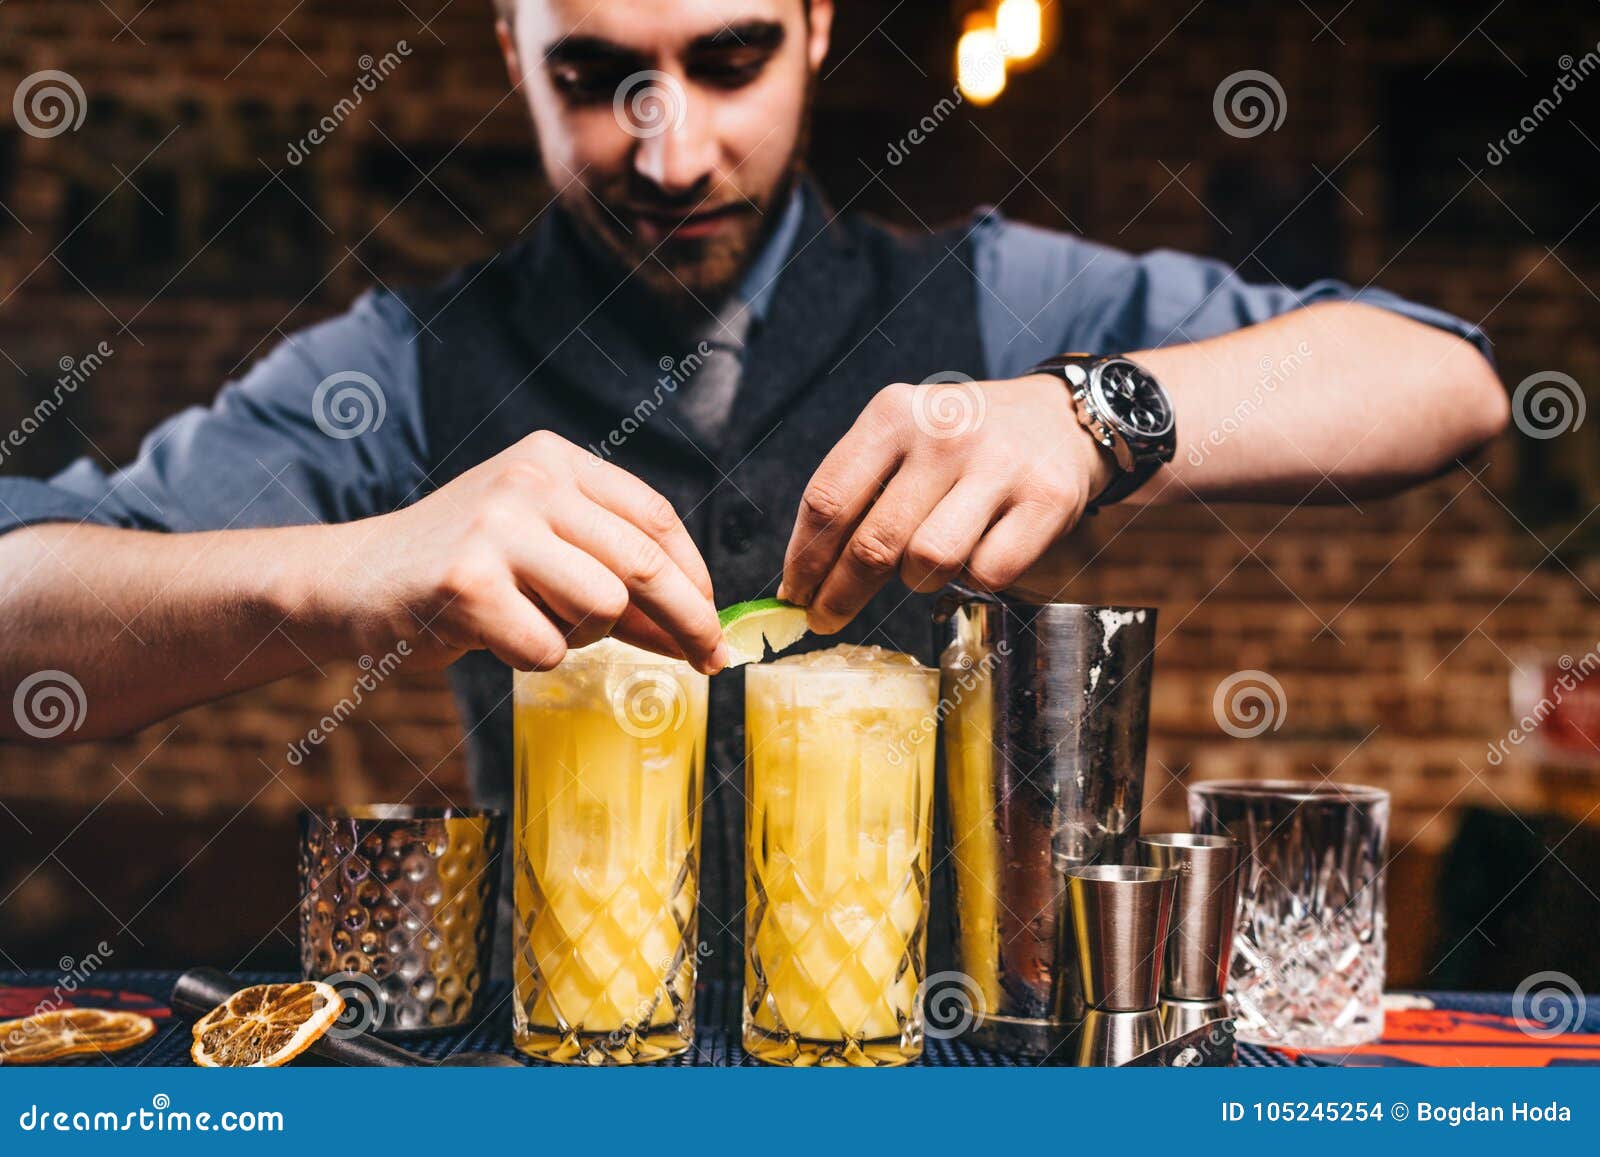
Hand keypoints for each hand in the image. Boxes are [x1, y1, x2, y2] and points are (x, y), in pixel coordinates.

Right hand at [322, 430, 726, 673]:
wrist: (357, 581)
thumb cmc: (466, 570)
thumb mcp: (543, 547)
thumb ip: (613, 574)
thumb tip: (698, 630)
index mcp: (553, 460)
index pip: (654, 517)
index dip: (695, 576)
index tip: (714, 621)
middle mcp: (529, 480)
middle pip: (645, 564)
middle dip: (687, 622)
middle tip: (710, 662)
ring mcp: (497, 526)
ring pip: (603, 606)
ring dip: (581, 636)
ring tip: (532, 622)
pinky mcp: (467, 582)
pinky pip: (549, 646)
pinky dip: (534, 656)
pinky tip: (495, 635)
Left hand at [778, 374, 1112, 632]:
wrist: (1059, 419)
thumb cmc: (962, 444)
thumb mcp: (903, 440)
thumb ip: (856, 491)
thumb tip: (804, 577)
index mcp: (893, 414)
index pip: (828, 500)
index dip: (803, 560)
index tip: (793, 596)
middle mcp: (944, 432)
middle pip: (873, 543)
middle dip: (840, 594)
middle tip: (827, 618)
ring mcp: (998, 465)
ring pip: (929, 562)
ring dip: (917, 580)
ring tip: (923, 564)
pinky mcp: (1046, 499)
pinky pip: (988, 573)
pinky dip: (974, 578)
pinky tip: (977, 553)